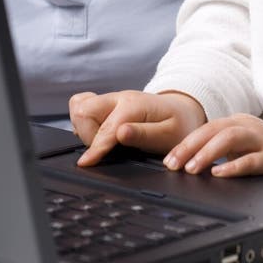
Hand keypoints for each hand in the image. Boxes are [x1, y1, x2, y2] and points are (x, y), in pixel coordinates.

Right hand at [68, 89, 205, 166]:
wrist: (183, 111)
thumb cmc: (178, 125)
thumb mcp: (169, 135)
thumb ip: (143, 135)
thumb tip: (120, 133)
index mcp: (134, 105)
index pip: (106, 127)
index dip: (96, 148)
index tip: (86, 164)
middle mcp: (119, 98)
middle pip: (83, 108)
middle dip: (87, 133)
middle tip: (105, 149)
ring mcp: (112, 99)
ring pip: (79, 106)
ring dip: (84, 127)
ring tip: (104, 141)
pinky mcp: (107, 104)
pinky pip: (83, 107)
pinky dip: (84, 121)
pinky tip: (100, 133)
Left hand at [163, 113, 262, 184]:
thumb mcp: (240, 148)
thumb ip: (219, 149)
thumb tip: (188, 161)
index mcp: (236, 122)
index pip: (205, 129)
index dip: (185, 143)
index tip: (169, 160)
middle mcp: (247, 126)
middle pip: (214, 129)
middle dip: (190, 146)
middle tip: (174, 164)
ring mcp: (260, 139)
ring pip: (230, 138)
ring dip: (208, 153)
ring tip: (192, 168)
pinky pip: (251, 159)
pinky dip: (233, 165)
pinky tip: (220, 173)